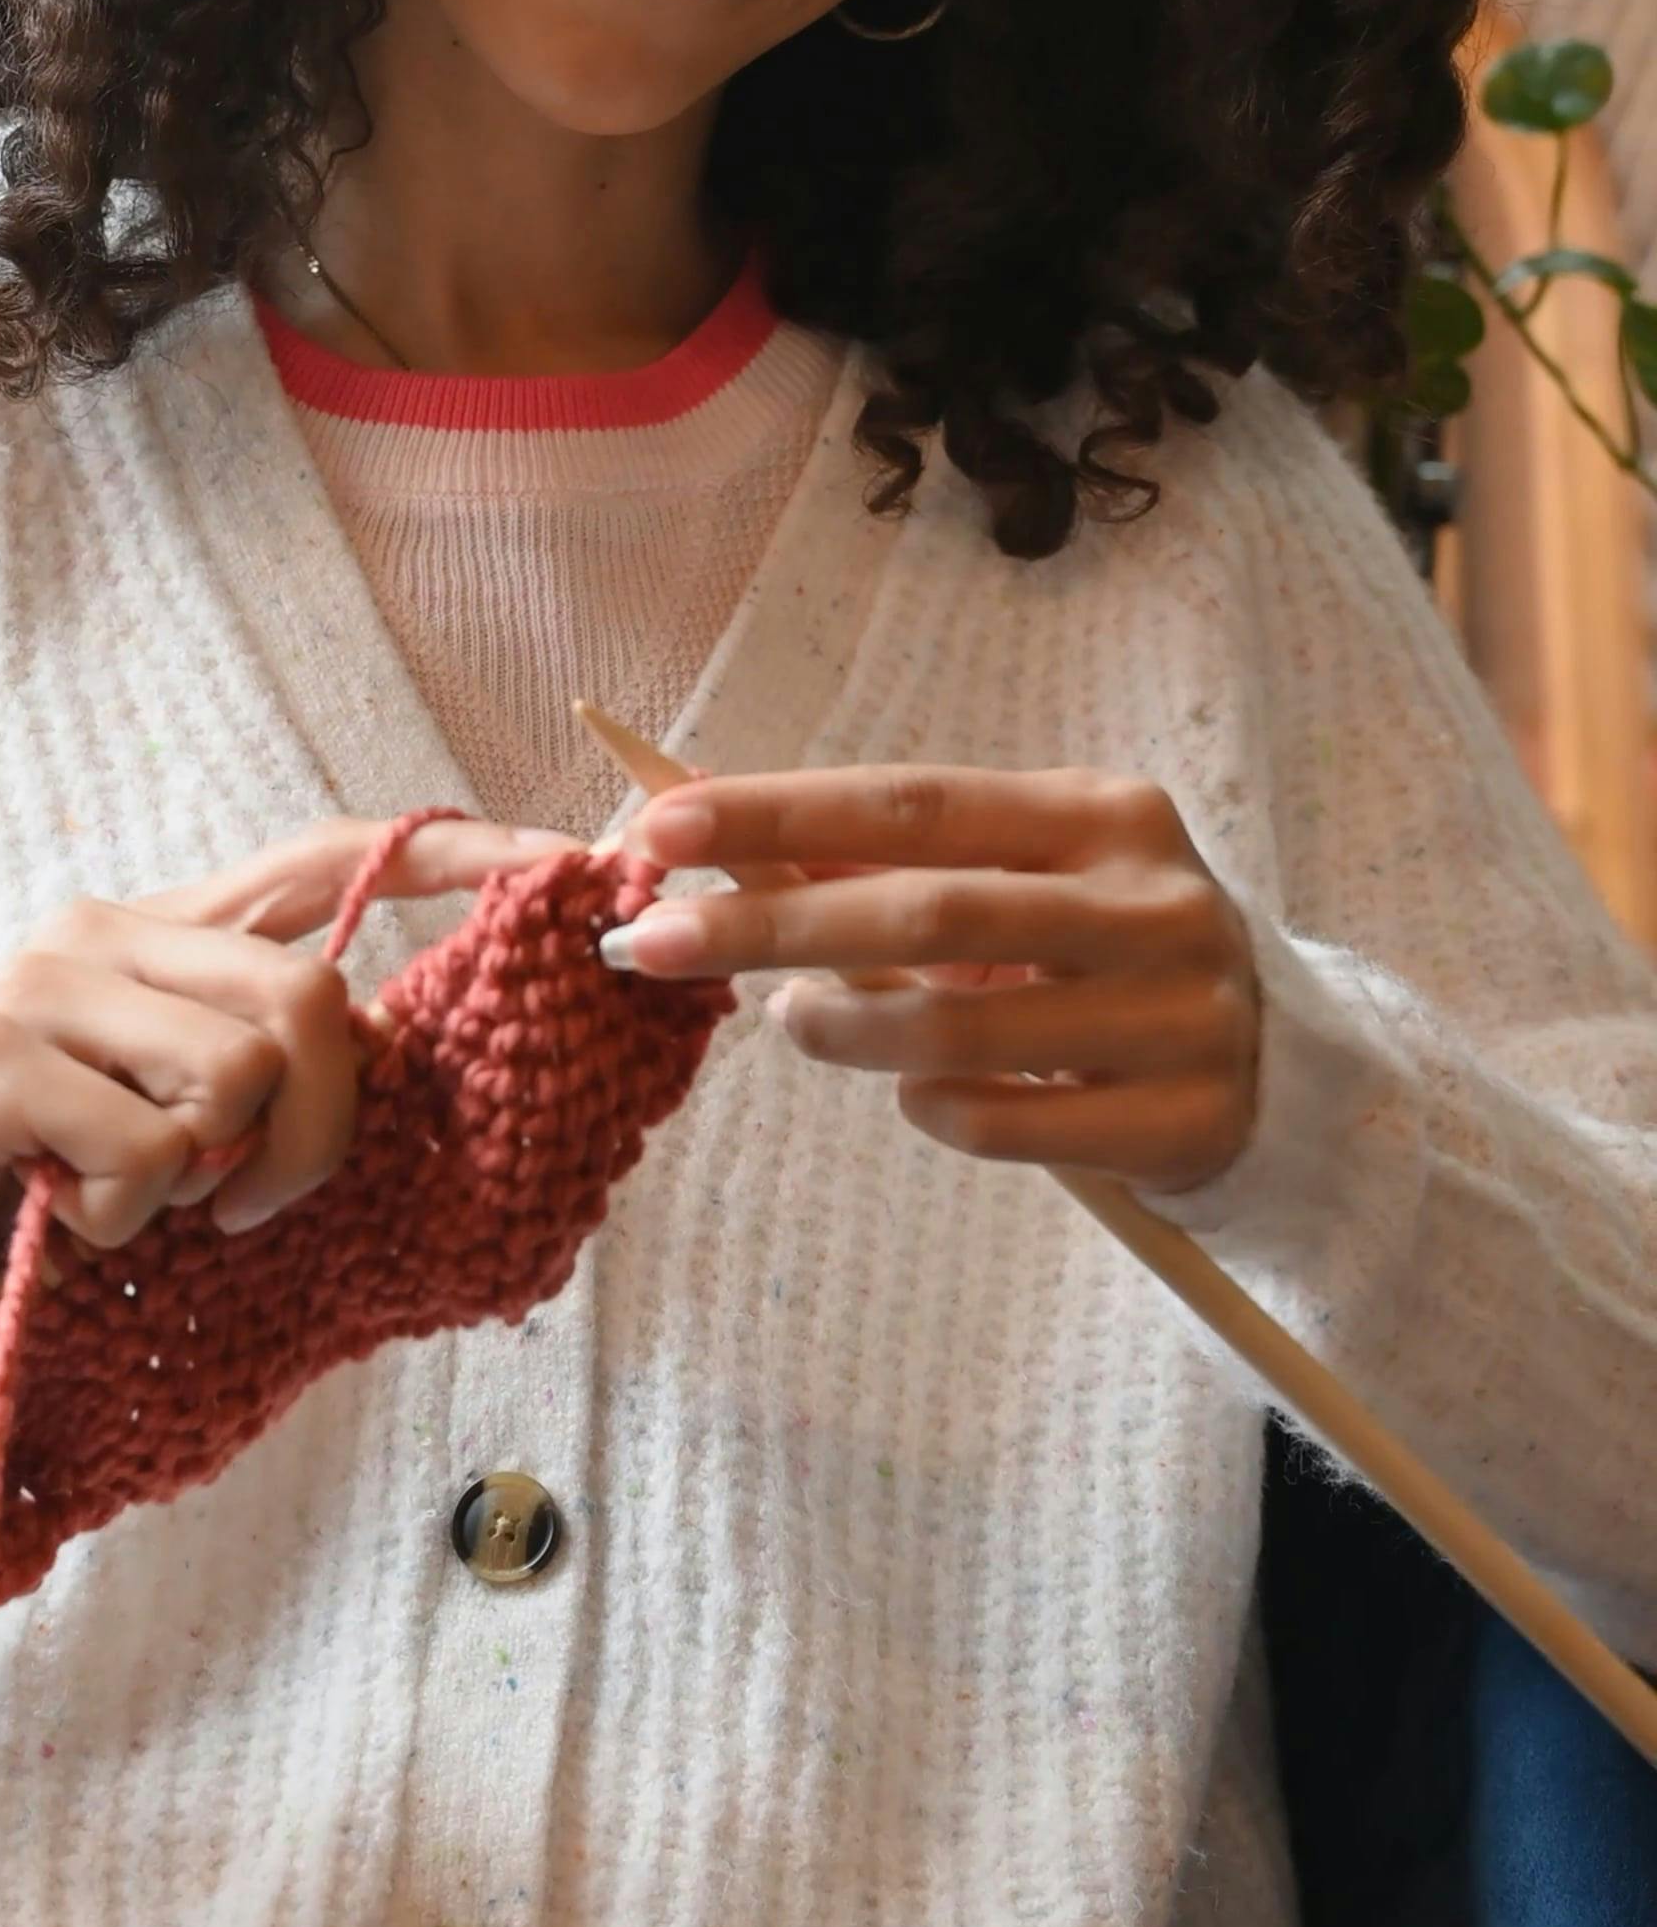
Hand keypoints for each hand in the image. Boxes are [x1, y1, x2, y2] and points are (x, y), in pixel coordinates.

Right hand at [0, 813, 560, 1315]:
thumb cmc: (49, 1173)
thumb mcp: (177, 1113)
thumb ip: (270, 1069)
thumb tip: (406, 1061)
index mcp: (169, 931)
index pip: (328, 858)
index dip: (448, 857)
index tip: (562, 864)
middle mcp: (109, 931)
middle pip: (307, 995)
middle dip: (321, 1128)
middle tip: (254, 1204)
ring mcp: (44, 987)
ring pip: (234, 1073)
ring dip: (209, 1180)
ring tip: (139, 1204)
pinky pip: (142, 1149)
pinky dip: (129, 1215)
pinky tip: (72, 1219)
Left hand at [614, 766, 1261, 1195]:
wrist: (1280, 1064)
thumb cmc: (1101, 956)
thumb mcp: (1025, 885)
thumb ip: (898, 873)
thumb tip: (716, 849)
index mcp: (1103, 815)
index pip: (916, 803)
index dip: (781, 812)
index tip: (662, 830)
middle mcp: (1150, 902)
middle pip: (927, 911)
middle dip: (770, 926)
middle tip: (647, 943)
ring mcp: (1178, 1014)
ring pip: (958, 1030)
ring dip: (842, 1030)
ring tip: (790, 1020)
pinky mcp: (1183, 1117)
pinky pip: (1009, 1123)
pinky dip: (933, 1109)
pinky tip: (916, 1092)